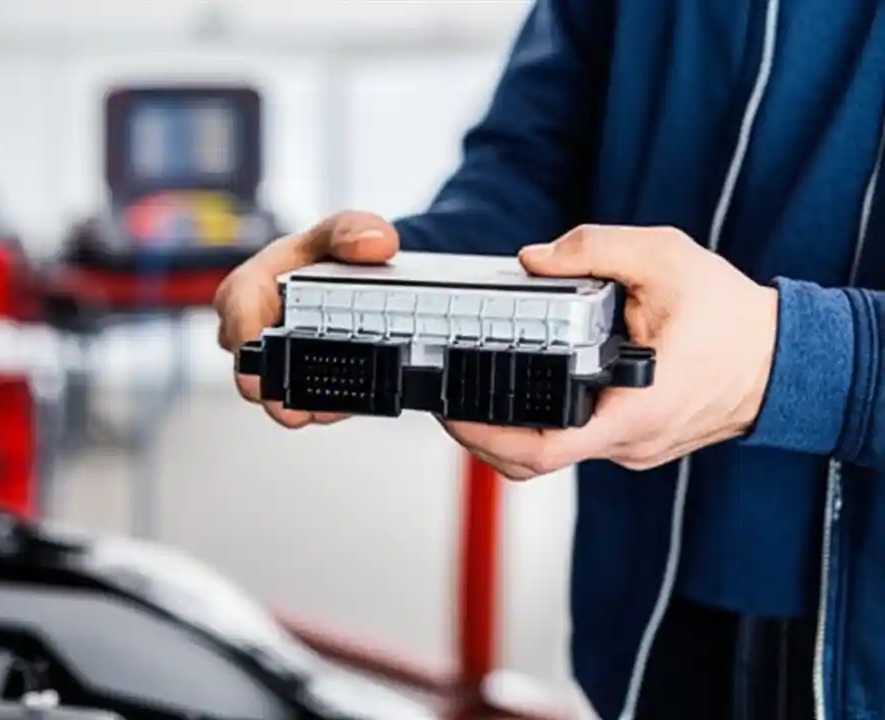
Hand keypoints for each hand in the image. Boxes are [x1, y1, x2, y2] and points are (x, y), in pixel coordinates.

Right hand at [214, 211, 398, 427]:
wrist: (347, 279)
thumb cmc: (324, 255)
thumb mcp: (339, 232)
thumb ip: (355, 230)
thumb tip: (376, 243)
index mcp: (250, 285)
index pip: (236, 308)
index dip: (244, 333)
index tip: (261, 354)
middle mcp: (251, 327)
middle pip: (246, 364)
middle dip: (268, 389)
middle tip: (294, 407)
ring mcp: (271, 358)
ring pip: (272, 392)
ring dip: (298, 404)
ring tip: (327, 408)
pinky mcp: (293, 381)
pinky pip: (302, 402)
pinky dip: (322, 406)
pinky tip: (343, 404)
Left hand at [440, 225, 778, 479]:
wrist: (789, 362)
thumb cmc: (735, 318)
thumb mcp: (666, 258)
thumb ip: (595, 249)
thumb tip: (532, 258)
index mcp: (633, 411)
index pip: (543, 449)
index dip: (485, 437)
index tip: (450, 412)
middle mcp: (628, 442)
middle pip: (533, 459)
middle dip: (481, 435)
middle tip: (445, 400)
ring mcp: (631, 449)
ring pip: (552, 452)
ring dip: (509, 429)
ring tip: (473, 391)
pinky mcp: (633, 442)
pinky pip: (575, 439)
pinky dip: (542, 420)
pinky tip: (523, 388)